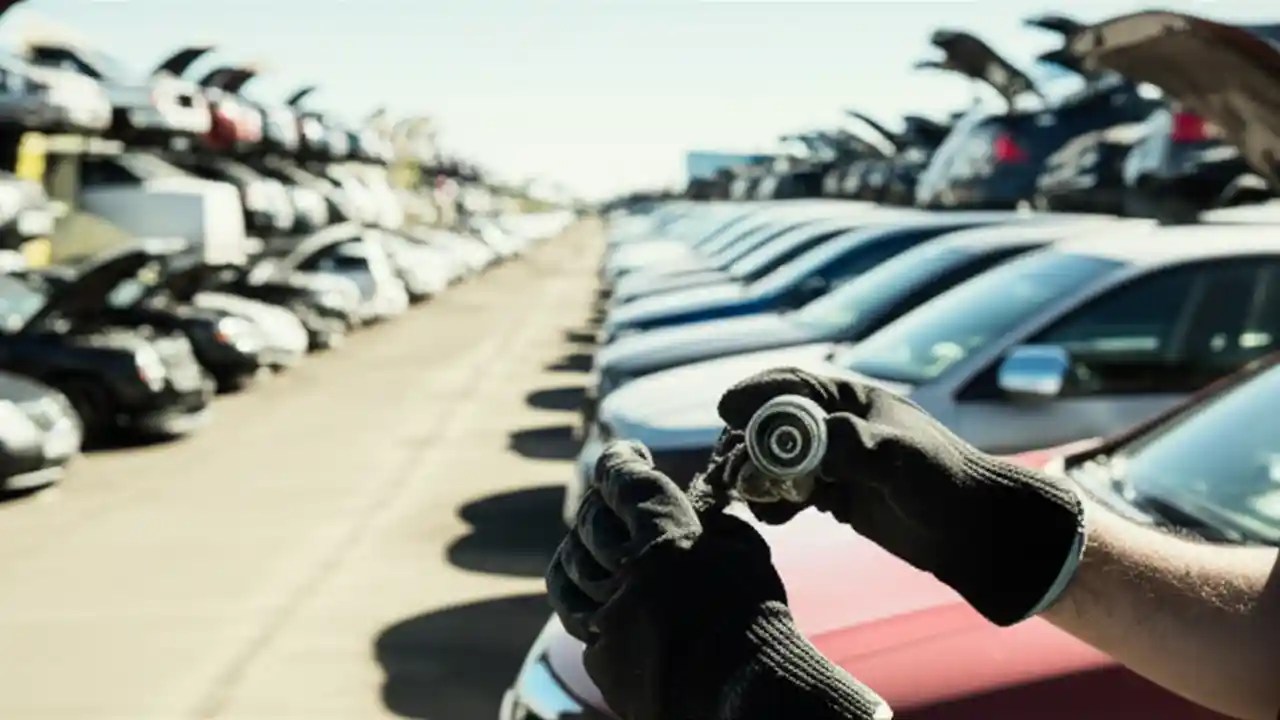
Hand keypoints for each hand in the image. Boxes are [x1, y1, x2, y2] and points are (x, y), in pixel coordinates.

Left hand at [547, 441, 889, 719]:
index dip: (618, 462)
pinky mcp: (600, 660)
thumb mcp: (742, 552)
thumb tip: (691, 513)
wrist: (745, 694)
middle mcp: (628, 572)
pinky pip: (581, 623)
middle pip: (590, 524)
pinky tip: (609, 607)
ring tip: (593, 551)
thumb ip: (706, 524)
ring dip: (579, 556)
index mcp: (665, 536)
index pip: (624, 482)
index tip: (623, 454)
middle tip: (609, 501)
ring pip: (567, 574)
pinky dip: (593, 610)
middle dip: (598, 507)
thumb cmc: (755, 620)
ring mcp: (608, 619)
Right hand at [715, 367, 1084, 625]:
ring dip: (756, 475)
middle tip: (729, 466)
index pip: (792, 386)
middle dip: (747, 442)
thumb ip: (853, 444)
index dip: (755, 394)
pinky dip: (774, 502)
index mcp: (852, 401)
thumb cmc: (945, 481)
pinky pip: (790, 492)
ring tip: (746, 494)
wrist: (975, 530)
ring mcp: (834, 460)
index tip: (726, 409)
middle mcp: (837, 426)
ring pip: (777, 461)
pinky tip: (772, 517)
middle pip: (773, 425)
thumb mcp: (899, 458)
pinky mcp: (835, 494)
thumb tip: (809, 440)